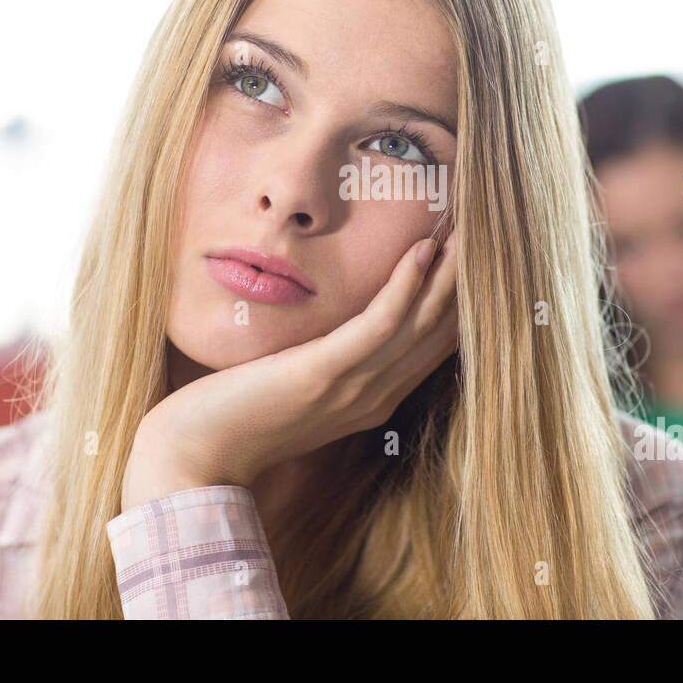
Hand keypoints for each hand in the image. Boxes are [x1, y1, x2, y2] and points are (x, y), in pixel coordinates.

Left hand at [121, 230, 458, 511]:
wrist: (194, 455)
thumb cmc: (237, 414)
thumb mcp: (298, 382)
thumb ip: (330, 358)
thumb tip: (342, 317)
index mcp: (374, 398)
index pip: (437, 344)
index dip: (463, 300)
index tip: (478, 254)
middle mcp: (375, 395)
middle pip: (440, 331)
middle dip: (468, 280)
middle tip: (487, 227)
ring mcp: (353, 387)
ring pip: (421, 323)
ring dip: (449, 273)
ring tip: (467, 227)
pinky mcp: (322, 373)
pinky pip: (378, 325)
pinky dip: (405, 286)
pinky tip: (421, 249)